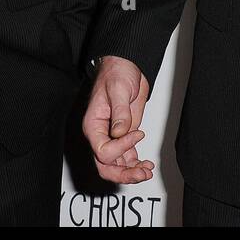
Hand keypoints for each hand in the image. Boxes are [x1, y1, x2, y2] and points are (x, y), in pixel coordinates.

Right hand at [82, 56, 154, 183]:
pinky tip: (146, 165)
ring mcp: (113, 136)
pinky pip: (126, 157)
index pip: (102, 150)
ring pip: (116, 165)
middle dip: (123, 173)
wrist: (126, 66)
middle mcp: (100, 134)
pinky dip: (135, 165)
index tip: (137, 133)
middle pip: (105, 166)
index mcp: (93, 125)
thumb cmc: (116, 72)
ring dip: (131, 172)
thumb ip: (120, 112)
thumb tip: (120, 132)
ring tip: (147, 171)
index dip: (121, 148)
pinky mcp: (124, 135)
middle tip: (141, 173)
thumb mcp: (118, 89)